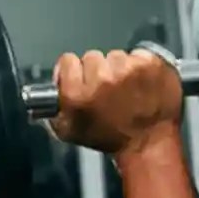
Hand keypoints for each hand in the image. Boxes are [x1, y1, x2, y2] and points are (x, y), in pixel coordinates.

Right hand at [47, 49, 182, 156]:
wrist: (148, 142)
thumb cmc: (111, 139)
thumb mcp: (69, 132)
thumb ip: (52, 109)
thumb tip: (48, 93)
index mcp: (78, 94)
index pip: (67, 60)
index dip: (72, 70)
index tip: (79, 78)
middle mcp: (101, 79)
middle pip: (92, 56)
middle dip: (97, 71)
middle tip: (106, 90)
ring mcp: (128, 70)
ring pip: (116, 56)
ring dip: (118, 68)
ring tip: (125, 89)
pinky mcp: (150, 65)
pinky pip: (138, 55)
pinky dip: (140, 66)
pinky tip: (140, 84)